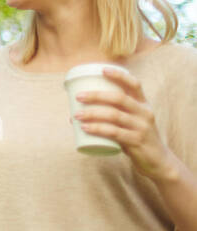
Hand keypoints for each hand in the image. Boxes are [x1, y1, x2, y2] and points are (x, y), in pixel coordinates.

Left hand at [74, 67, 180, 181]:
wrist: (157, 161)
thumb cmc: (135, 137)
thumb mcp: (129, 122)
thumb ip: (108, 115)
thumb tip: (74, 113)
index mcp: (143, 104)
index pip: (134, 84)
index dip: (119, 75)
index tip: (102, 70)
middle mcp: (144, 113)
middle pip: (119, 98)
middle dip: (96, 95)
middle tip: (78, 97)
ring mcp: (141, 127)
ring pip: (114, 115)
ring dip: (92, 114)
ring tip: (76, 115)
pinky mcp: (136, 141)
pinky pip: (114, 133)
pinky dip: (98, 129)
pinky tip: (85, 128)